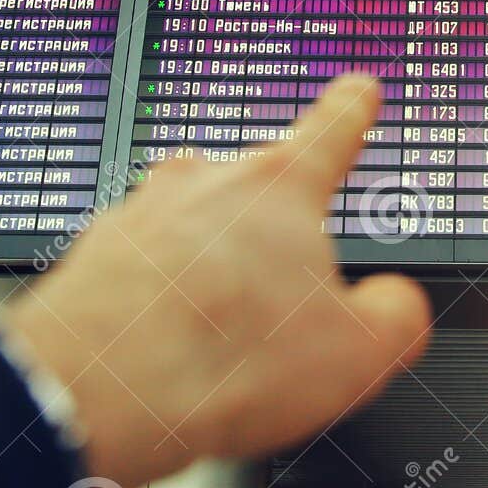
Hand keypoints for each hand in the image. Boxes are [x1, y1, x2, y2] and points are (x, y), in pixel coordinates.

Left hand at [2, 74, 430, 487]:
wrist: (92, 396)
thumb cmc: (220, 362)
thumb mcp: (360, 354)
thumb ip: (396, 314)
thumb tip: (394, 304)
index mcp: (280, 188)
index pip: (332, 127)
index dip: (353, 108)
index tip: (358, 90)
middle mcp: (205, 183)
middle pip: (257, 191)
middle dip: (274, 237)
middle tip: (286, 307)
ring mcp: (141, 215)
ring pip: (195, 234)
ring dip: (213, 275)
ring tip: (222, 346)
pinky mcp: (91, 260)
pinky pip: (143, 275)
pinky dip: (160, 308)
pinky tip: (169, 360)